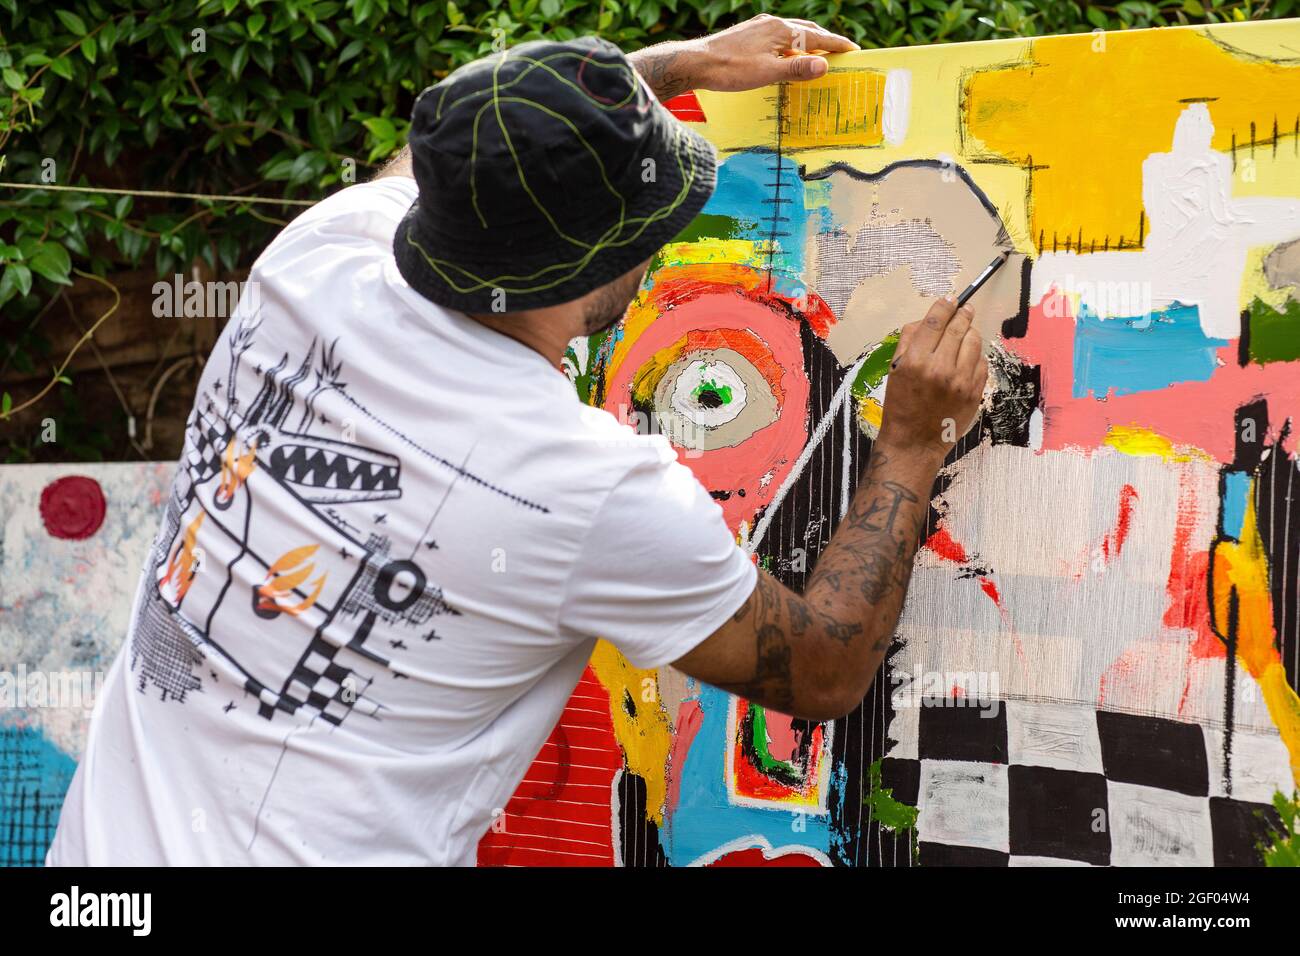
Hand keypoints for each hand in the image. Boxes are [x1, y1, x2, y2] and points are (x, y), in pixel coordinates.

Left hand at [628, 14, 858, 100]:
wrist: (698, 62)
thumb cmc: (730, 69)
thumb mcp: (767, 73)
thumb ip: (797, 69)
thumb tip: (824, 66)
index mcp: (782, 30)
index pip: (818, 38)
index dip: (837, 46)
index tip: (855, 51)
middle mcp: (773, 23)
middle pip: (807, 32)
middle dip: (826, 42)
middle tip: (842, 54)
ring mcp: (760, 27)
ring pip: (792, 33)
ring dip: (808, 44)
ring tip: (818, 56)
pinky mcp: (749, 34)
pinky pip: (778, 37)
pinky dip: (791, 46)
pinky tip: (787, 56)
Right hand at [877, 298, 988, 458]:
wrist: (915, 441)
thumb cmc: (901, 405)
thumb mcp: (895, 370)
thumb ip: (908, 340)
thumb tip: (927, 319)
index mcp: (916, 361)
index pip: (935, 321)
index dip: (944, 305)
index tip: (949, 299)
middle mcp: (940, 368)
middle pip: (958, 327)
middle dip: (962, 313)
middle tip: (964, 308)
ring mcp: (961, 381)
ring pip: (974, 341)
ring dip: (970, 332)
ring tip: (965, 332)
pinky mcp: (975, 391)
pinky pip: (981, 362)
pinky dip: (975, 355)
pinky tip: (967, 357)